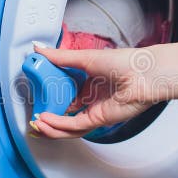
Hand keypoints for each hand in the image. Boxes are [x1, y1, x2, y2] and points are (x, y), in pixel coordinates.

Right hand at [30, 44, 159, 138]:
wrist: (144, 73)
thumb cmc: (125, 62)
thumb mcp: (84, 57)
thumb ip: (60, 57)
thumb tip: (39, 50)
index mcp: (91, 84)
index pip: (66, 95)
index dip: (51, 99)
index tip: (38, 97)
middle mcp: (92, 99)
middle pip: (66, 114)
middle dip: (48, 117)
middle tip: (34, 114)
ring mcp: (95, 111)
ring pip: (68, 126)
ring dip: (50, 127)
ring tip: (35, 123)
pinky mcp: (98, 119)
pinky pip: (74, 126)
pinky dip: (58, 125)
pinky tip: (46, 121)